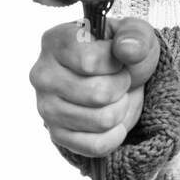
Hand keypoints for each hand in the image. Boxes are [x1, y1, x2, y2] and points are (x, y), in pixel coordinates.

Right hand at [30, 16, 159, 157]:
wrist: (122, 77)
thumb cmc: (123, 52)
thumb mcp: (136, 34)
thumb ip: (134, 35)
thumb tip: (126, 48)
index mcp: (56, 41)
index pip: (89, 61)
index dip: (116, 63)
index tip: (117, 59)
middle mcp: (43, 74)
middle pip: (98, 94)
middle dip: (122, 87)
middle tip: (119, 79)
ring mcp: (46, 107)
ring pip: (101, 120)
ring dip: (121, 109)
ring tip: (115, 96)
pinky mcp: (57, 134)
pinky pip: (97, 145)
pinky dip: (115, 133)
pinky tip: (112, 118)